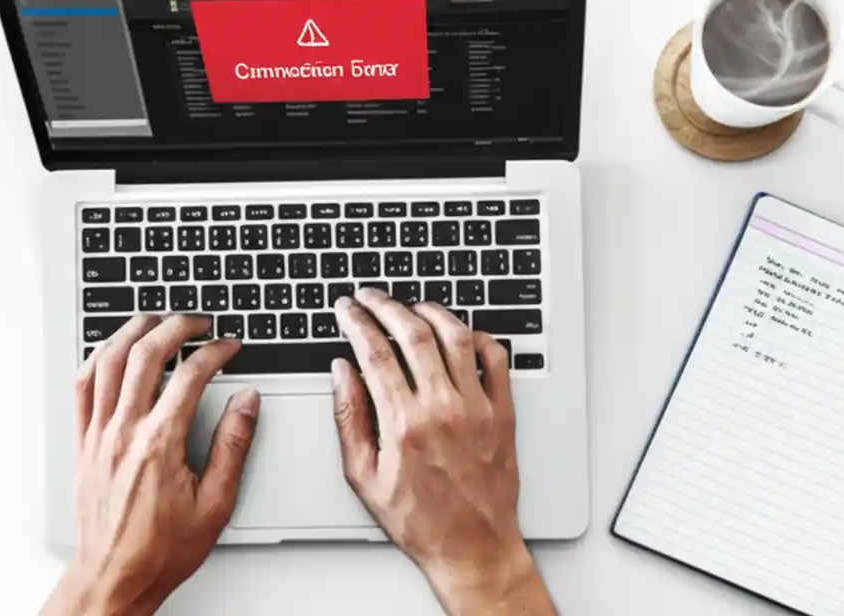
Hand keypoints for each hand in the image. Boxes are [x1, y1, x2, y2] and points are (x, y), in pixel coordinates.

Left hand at [42, 315, 257, 615]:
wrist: (115, 577)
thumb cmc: (162, 549)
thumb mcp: (216, 503)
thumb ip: (234, 445)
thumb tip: (246, 402)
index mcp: (160, 444)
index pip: (190, 375)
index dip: (216, 352)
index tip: (230, 347)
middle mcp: (124, 432)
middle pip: (145, 354)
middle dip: (176, 327)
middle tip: (198, 322)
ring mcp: (98, 435)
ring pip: (108, 362)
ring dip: (133, 332)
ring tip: (155, 320)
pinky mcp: (84, 444)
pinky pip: (82, 388)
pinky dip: (97, 359)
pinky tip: (111, 350)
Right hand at [331, 289, 554, 614]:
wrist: (471, 547)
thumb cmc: (419, 520)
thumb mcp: (364, 477)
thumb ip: (349, 418)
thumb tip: (341, 372)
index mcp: (402, 424)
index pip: (375, 353)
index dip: (356, 321)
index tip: (347, 308)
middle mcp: (442, 409)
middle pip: (413, 333)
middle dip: (386, 305)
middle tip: (371, 296)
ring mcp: (477, 408)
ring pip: (455, 336)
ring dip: (430, 311)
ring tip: (411, 306)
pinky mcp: (502, 413)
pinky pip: (496, 359)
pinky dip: (479, 336)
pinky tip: (461, 333)